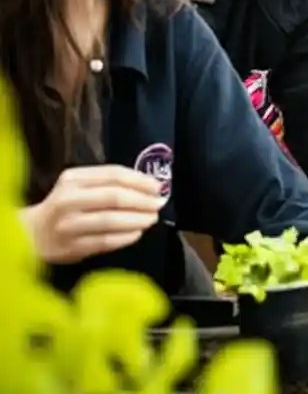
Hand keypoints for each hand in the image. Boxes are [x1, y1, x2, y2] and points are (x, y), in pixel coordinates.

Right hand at [23, 165, 166, 263]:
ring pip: (111, 220)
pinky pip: (105, 241)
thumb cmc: (65, 206)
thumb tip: (150, 187)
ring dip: (137, 219)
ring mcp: (69, 225)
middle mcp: (68, 200)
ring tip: (151, 219)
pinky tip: (136, 233)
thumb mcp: (79, 186)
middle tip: (159, 204)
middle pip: (114, 197)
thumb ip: (108, 183)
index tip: (158, 187)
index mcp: (73, 179)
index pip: (113, 175)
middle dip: (142, 201)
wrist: (32, 233)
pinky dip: (126, 237)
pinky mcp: (71, 247)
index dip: (140, 180)